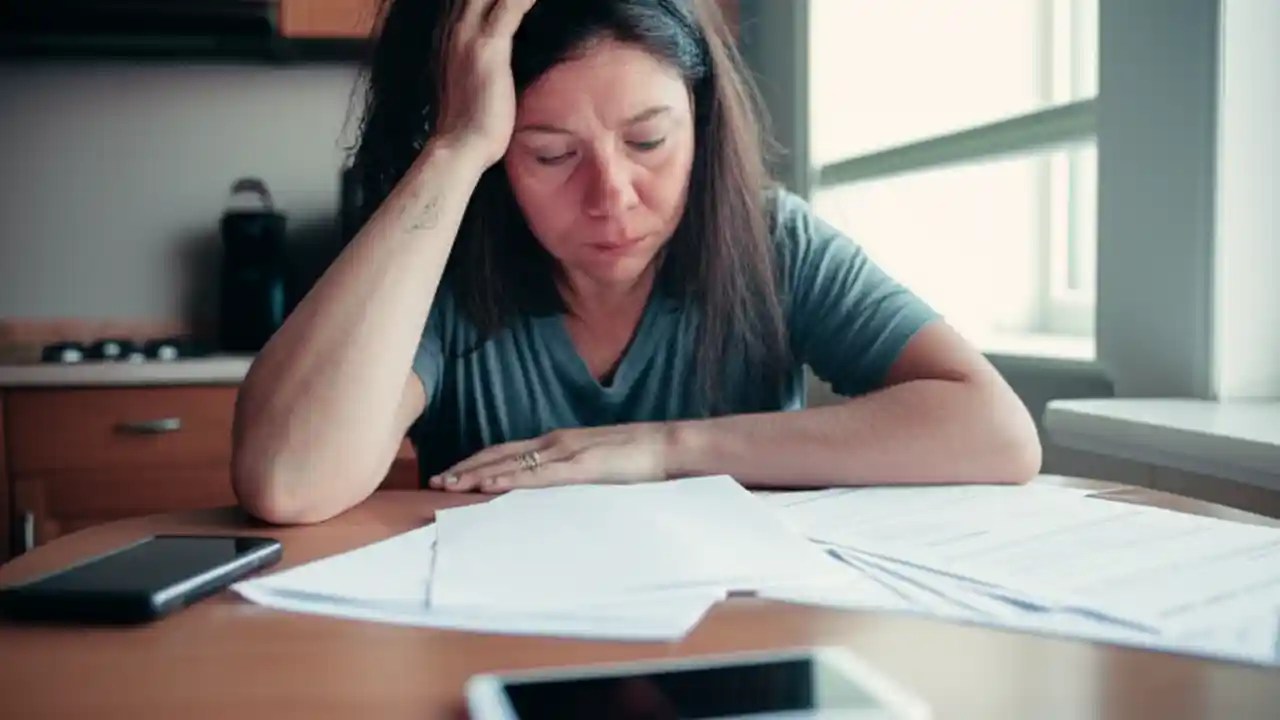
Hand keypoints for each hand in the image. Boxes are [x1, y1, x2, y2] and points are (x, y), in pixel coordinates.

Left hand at [428, 424, 674, 492]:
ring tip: (450, 483)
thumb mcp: (596, 464)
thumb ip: (572, 472)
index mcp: (559, 441)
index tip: (453, 471)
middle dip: (467, 466)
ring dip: (478, 473)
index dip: (479, 460)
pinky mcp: (580, 466)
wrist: (668, 446)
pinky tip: (489, 485)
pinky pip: (537, 474)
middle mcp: (556, 441)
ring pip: (512, 462)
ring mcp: (567, 452)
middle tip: (436, 479)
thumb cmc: (637, 459)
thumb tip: (553, 488)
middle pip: (501, 452)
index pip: (508, 449)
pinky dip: (510, 478)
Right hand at [433, 0, 535, 167]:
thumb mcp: (477, 81)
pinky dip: (525, 0)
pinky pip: (510, 7)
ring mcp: (470, 37)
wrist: (461, 145)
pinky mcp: (489, 47)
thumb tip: (504, 62)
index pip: (472, 2)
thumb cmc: (473, 121)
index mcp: (453, 37)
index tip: (517, 2)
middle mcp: (456, 30)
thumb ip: (487, 62)